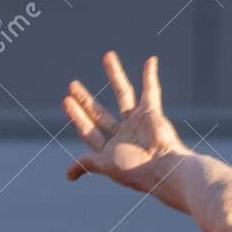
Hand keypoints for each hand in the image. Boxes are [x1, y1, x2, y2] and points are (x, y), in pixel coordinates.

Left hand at [64, 52, 188, 202]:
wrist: (164, 167)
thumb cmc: (136, 170)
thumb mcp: (106, 166)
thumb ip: (88, 164)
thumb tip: (68, 176)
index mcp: (111, 151)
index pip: (89, 131)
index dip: (78, 117)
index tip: (67, 101)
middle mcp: (124, 136)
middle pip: (100, 114)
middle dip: (85, 100)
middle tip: (72, 85)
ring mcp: (138, 124)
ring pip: (124, 94)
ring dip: (115, 75)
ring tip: (108, 55)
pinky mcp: (152, 113)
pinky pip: (151, 90)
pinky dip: (151, 76)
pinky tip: (151, 61)